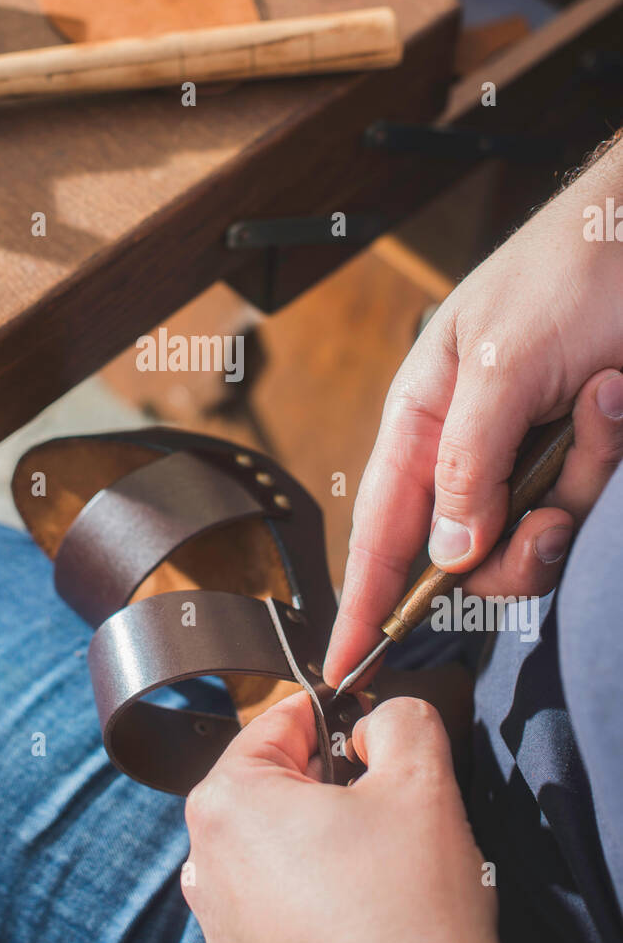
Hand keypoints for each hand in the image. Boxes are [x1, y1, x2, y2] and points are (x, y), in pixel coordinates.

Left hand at [184, 692, 518, 942]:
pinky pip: (277, 900)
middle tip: (387, 809)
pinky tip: (364, 912)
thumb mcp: (422, 781)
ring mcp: (220, 921)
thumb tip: (381, 717)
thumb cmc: (412, 920)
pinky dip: (316, 894)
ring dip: (325, 840)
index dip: (337, 719)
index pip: (279, 722)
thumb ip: (399, 718)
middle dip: (331, 784)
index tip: (372, 735)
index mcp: (227, 802)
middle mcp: (205, 862)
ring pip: (278, 842)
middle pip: (275, 783)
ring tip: (380, 868)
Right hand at [325, 141, 622, 687]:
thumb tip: (447, 555)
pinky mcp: (576, 459)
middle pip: (466, 557)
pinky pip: (586, 503)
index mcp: (421, 419)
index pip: (378, 530)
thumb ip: (468, 464)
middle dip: (515, 548)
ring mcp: (524, 458)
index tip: (346, 668)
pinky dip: (606, 455)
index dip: (362, 601)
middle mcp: (466, 449)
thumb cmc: (563, 274)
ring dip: (577, 484)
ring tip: (602, 398)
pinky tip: (614, 393)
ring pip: (535, 539)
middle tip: (552, 511)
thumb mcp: (504, 364)